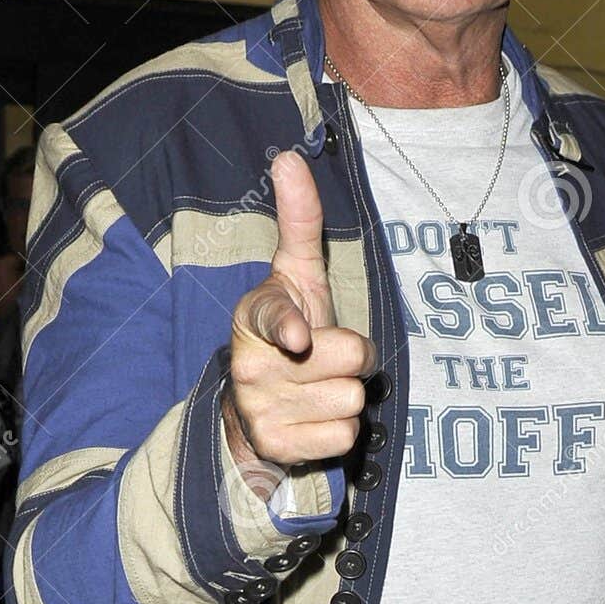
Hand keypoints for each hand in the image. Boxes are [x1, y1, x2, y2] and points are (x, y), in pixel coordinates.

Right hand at [223, 149, 378, 497]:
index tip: (299, 337)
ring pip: (351, 398)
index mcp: (254, 316)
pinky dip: (340, 431)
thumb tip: (289, 157)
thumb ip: (298, 220)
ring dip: (348, 395)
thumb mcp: (296, 277)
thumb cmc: (290, 333)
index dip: (290, 327)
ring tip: (321, 390)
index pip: (273, 317)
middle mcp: (250, 363)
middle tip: (328, 359)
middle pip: (349, 356)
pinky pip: (344, 435)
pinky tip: (316, 420)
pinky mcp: (276, 446)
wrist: (259, 410)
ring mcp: (261, 407)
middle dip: (354, 358)